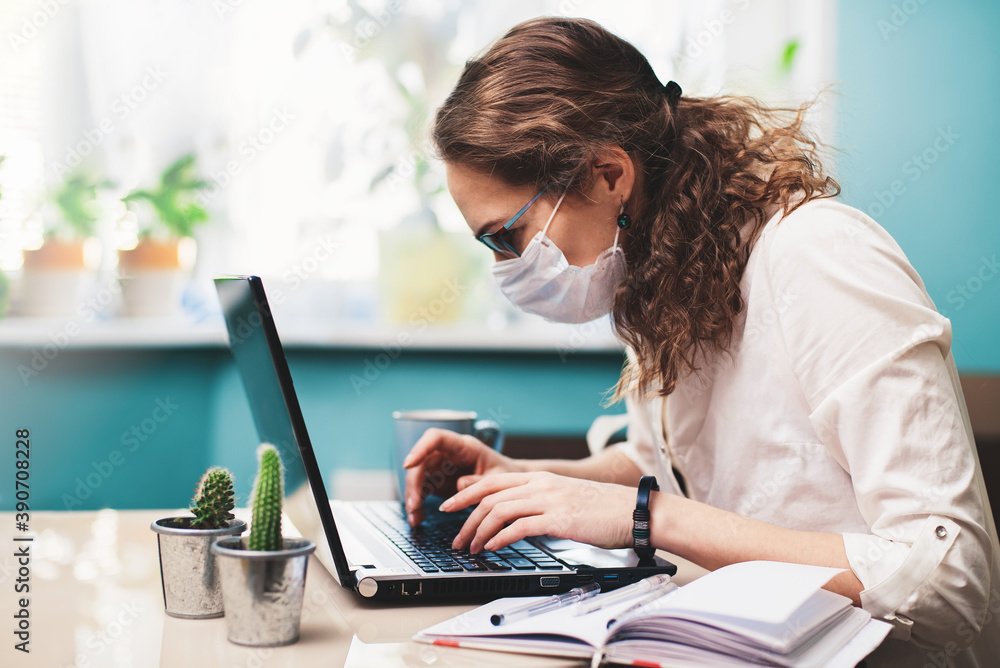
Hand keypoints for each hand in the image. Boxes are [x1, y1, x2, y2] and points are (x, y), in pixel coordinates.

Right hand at [402, 428, 522, 525]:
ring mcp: (442, 467)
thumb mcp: (498, 479)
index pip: (436, 438)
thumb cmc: (506, 477)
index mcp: (464, 446)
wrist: (510, 486)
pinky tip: (417, 519)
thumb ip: (480, 481)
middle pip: (422, 461)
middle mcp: (449, 454)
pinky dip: (418, 505)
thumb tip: (459, 485)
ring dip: (413, 496)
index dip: (420, 448)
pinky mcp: (438, 482)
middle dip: (414, 482)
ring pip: (418, 477)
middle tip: (413, 505)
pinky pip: (422, 490)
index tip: (409, 464)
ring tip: (414, 518)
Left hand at [439, 471, 634, 552]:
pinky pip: (519, 526)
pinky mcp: (558, 519)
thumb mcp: (564, 498)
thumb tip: (514, 516)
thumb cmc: (602, 510)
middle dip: (464, 517)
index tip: (449, 506)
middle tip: (454, 537)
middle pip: (489, 495)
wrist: (633, 511)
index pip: (493, 481)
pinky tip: (492, 548)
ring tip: (470, 548)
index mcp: (540, 478)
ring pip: (499, 510)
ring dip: (478, 531)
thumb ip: (538, 501)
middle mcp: (541, 485)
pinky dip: (500, 538)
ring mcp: (549, 500)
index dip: (466, 493)